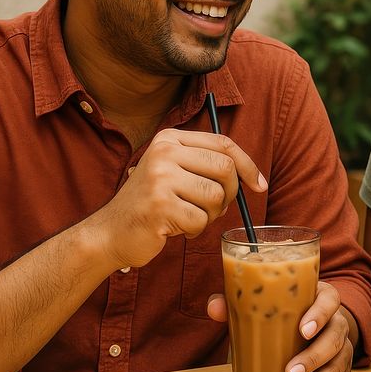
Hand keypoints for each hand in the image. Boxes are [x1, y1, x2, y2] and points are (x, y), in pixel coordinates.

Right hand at [90, 128, 265, 269]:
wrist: (111, 232)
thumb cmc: (153, 204)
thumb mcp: (175, 172)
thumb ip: (206, 165)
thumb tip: (253, 176)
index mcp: (169, 138)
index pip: (223, 144)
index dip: (248, 165)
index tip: (259, 185)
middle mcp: (164, 152)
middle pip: (226, 169)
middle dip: (230, 194)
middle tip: (214, 208)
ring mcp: (160, 178)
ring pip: (216, 197)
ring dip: (209, 215)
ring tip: (188, 216)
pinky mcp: (159, 206)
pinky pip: (200, 220)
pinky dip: (194, 230)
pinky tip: (176, 228)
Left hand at [208, 281, 354, 371]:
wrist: (311, 324)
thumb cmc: (284, 312)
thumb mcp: (266, 304)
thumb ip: (238, 302)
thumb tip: (214, 308)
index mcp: (319, 298)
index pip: (330, 299)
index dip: (320, 314)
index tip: (302, 331)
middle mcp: (335, 321)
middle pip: (336, 336)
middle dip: (313, 357)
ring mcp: (341, 346)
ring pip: (338, 365)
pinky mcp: (341, 369)